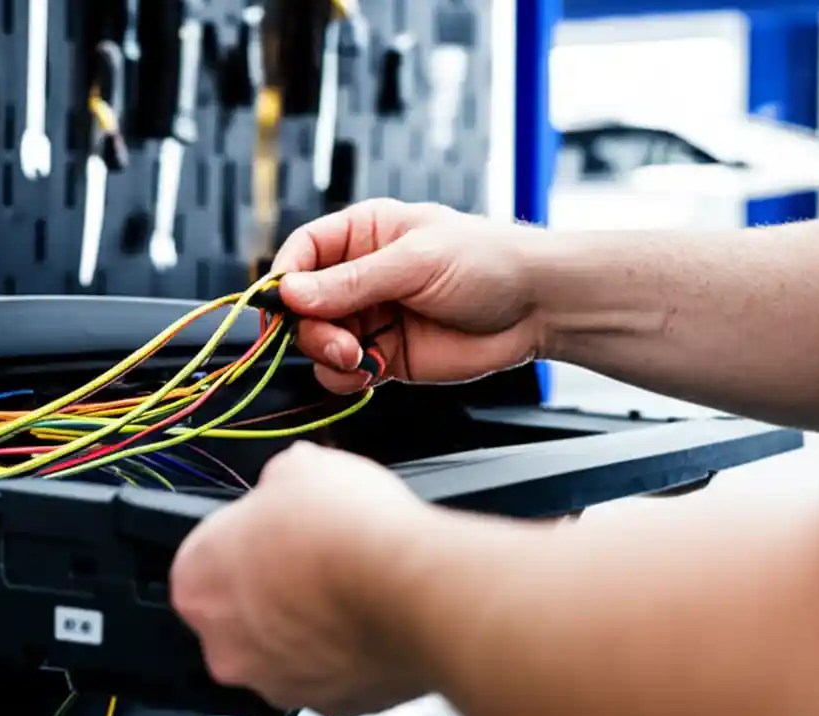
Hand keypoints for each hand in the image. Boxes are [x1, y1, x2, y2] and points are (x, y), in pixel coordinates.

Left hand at [170, 441, 436, 715]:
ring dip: (309, 620)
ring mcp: (276, 682)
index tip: (274, 526)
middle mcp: (225, 645)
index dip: (245, 536)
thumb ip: (277, 483)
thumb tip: (289, 480)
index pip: (205, 557)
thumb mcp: (298, 466)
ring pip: (285, 646)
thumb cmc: (346, 531)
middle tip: (316, 554)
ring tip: (352, 583)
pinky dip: (347, 648)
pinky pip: (331, 672)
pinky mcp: (330, 704)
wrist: (411, 585)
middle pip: (240, 611)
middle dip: (273, 586)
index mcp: (197, 583)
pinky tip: (373, 614)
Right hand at [272, 199, 548, 392]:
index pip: (301, 253)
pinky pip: (343, 372)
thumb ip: (352, 281)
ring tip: (361, 358)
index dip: (285, 279)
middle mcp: (359, 276)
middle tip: (340, 342)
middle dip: (311, 327)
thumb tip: (291, 292)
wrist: (536, 307)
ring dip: (328, 355)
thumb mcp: (415, 261)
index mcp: (362, 234)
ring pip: (317, 342)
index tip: (282, 305)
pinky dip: (346, 378)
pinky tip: (371, 372)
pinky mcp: (385, 356)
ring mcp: (370, 318)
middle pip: (302, 306)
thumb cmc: (486, 261)